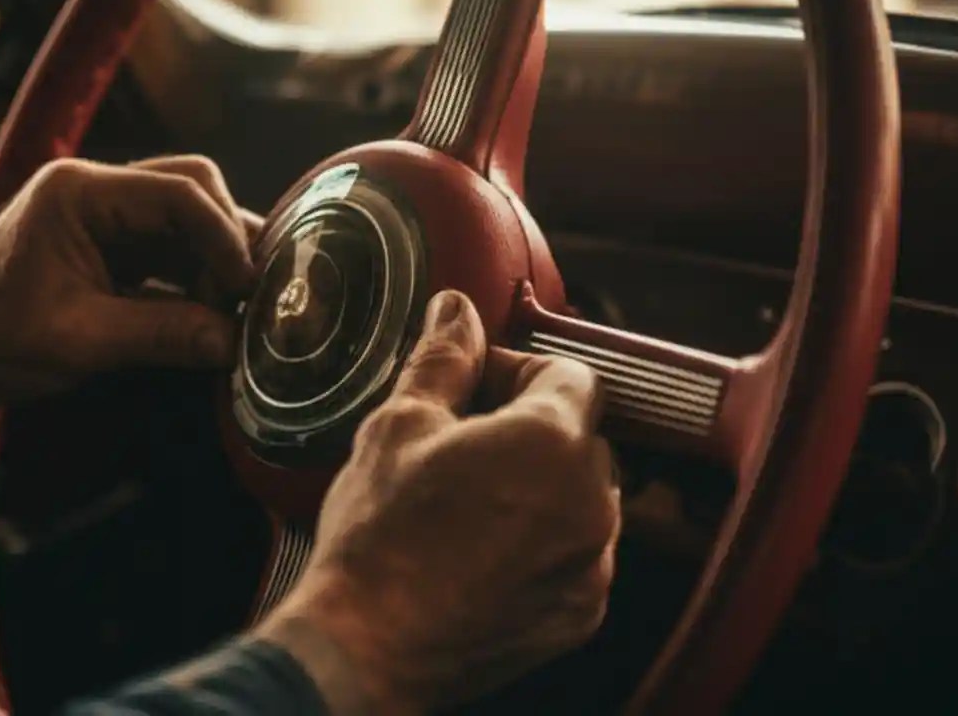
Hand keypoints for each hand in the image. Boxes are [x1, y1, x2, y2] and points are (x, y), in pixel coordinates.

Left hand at [0, 155, 259, 452]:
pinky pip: (172, 253)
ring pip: (188, 222)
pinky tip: (212, 318)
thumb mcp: (80, 342)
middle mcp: (95, 191)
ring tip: (235, 315)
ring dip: (215, 265)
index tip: (247, 287)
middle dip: (227, 241)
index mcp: (78, 192)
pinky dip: (197, 283)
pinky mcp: (110, 249)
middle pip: (192, 190)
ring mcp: (104, 217)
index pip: (179, 192)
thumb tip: (234, 342)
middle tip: (247, 298)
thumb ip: (163, 335)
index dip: (225, 237)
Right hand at [257, 290, 620, 714]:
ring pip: (584, 497)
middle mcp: (591, 502)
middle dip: (531, 429)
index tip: (478, 388)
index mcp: (551, 442)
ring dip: (541, 487)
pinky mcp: (580, 612)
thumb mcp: (400, 425)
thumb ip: (444, 359)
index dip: (520, 372)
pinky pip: (579, 555)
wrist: (366, 645)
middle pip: (581, 436)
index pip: (571, 375)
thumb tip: (457, 311)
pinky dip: (545, 544)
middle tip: (465, 443)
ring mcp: (591, 564)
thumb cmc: (379, 537)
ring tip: (471, 501)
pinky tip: (484, 549)